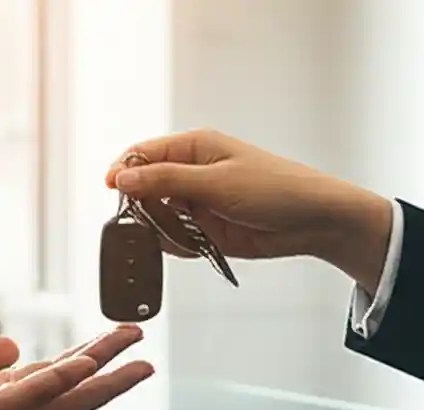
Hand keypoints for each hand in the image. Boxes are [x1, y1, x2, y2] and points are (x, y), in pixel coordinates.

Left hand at [0, 326, 153, 409]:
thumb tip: (13, 346)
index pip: (55, 380)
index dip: (91, 362)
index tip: (121, 342)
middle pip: (71, 395)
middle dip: (111, 375)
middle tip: (146, 354)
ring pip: (60, 399)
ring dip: (99, 377)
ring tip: (133, 356)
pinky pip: (26, 397)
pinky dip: (56, 381)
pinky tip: (83, 363)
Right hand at [105, 129, 393, 293]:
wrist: (313, 221)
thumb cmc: (275, 188)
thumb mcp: (216, 181)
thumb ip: (166, 181)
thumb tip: (122, 178)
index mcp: (194, 148)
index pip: (142, 154)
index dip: (122, 172)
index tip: (110, 190)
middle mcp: (192, 173)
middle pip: (145, 189)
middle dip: (141, 208)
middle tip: (146, 223)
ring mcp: (199, 203)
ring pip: (158, 218)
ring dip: (160, 231)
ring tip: (180, 237)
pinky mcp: (207, 231)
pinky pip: (177, 239)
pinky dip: (178, 247)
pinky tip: (195, 247)